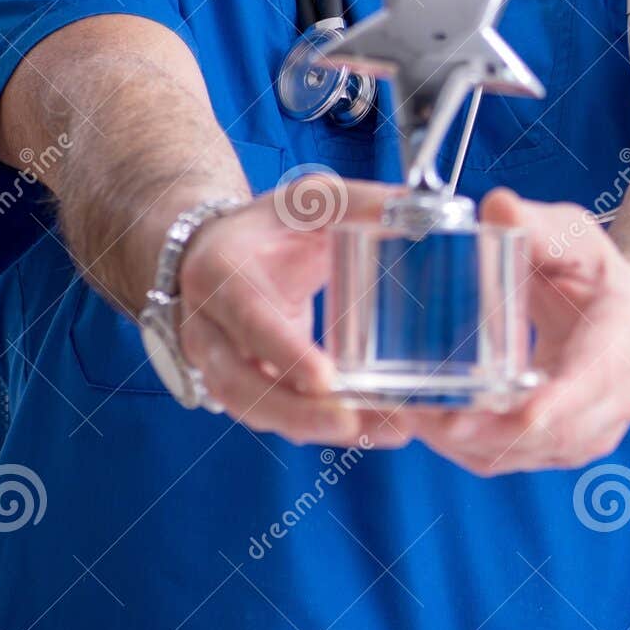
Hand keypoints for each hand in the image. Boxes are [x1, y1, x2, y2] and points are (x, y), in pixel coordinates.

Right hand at [172, 175, 411, 449]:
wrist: (218, 252)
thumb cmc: (269, 226)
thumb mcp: (308, 200)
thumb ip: (358, 203)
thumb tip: (420, 210)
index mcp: (221, 275)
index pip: (248, 319)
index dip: (282, 351)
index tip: (324, 379)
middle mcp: (209, 330)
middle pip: (242, 387)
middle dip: (300, 413)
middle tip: (357, 423)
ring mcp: (220, 367)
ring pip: (259, 413)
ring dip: (320, 428)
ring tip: (388, 429)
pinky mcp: (245, 389)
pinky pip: (278, 418)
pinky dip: (324, 428)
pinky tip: (376, 428)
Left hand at [406, 187, 629, 473]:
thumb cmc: (603, 277)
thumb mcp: (579, 238)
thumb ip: (538, 225)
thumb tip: (497, 207)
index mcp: (627, 339)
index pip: (589, 381)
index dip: (549, 402)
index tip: (509, 412)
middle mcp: (616, 399)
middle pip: (547, 432)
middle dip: (482, 428)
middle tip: (422, 409)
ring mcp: (590, 434)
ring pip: (522, 454)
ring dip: (465, 442)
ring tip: (411, 412)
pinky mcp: (560, 450)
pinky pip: (509, 460)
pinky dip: (466, 448)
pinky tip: (427, 424)